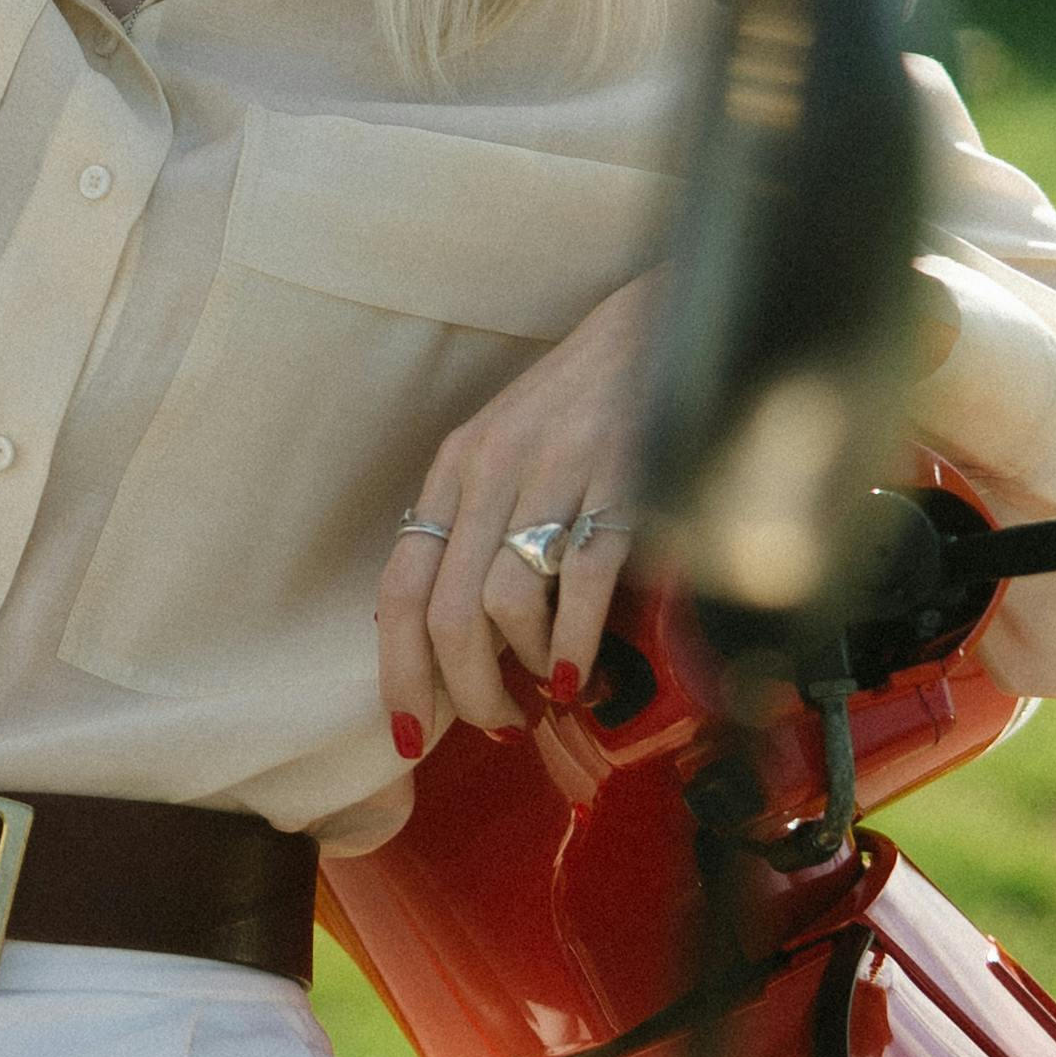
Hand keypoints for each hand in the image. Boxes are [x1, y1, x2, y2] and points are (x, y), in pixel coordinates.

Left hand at [378, 268, 658, 750]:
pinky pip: (581, 582)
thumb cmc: (579, 404)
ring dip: (519, 672)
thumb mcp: (504, 453)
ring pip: (504, 604)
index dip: (398, 670)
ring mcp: (555, 475)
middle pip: (446, 612)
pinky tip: (577, 671)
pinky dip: (574, 642)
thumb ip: (473, 526)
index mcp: (455, 469)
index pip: (399, 586)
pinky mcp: (621, 481)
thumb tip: (446, 633)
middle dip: (463, 692)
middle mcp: (491, 471)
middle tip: (495, 724)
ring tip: (543, 693)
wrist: (657, 326)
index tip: (407, 730)